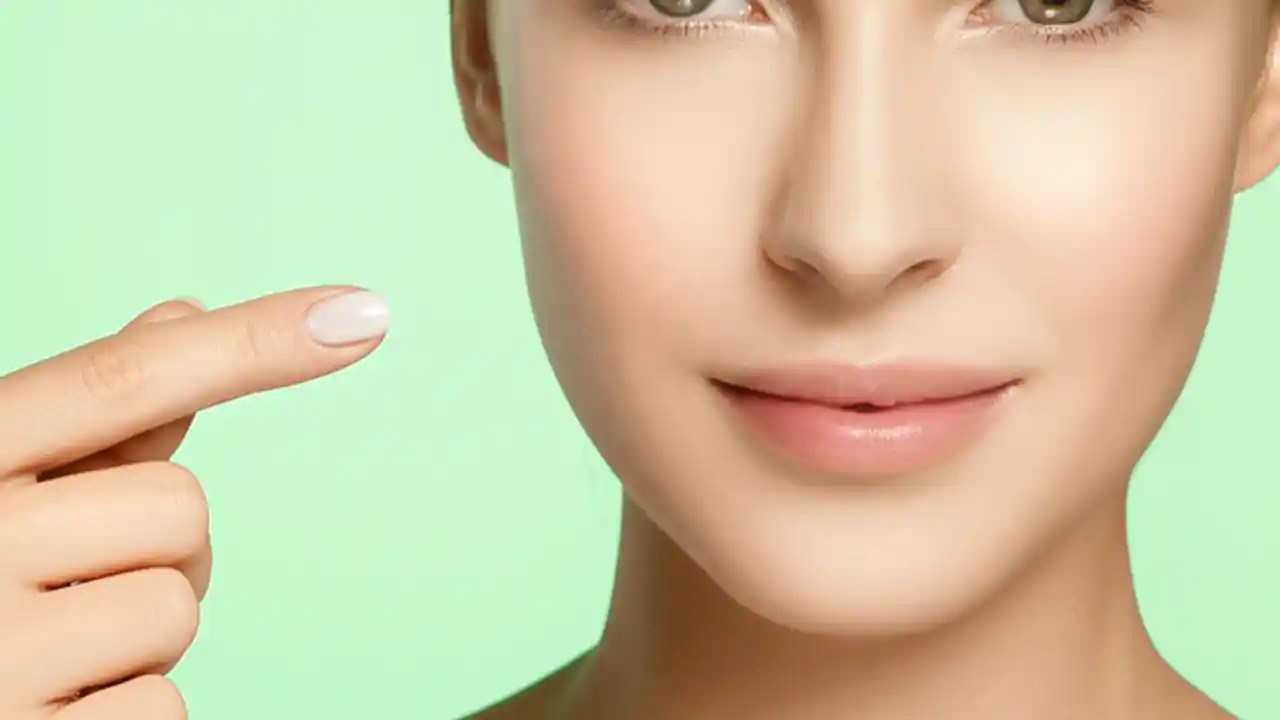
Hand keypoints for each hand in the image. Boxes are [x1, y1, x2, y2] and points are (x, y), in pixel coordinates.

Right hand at [0, 286, 388, 718]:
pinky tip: (55, 706)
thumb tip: (184, 312)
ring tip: (56, 651)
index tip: (361, 313)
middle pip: (181, 508)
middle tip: (73, 586)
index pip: (123, 380)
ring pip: (176, 607)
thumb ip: (98, 417)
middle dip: (155, 551)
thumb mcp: (8, 487)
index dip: (248, 342)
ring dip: (139, 636)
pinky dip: (129, 708)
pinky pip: (162, 702)